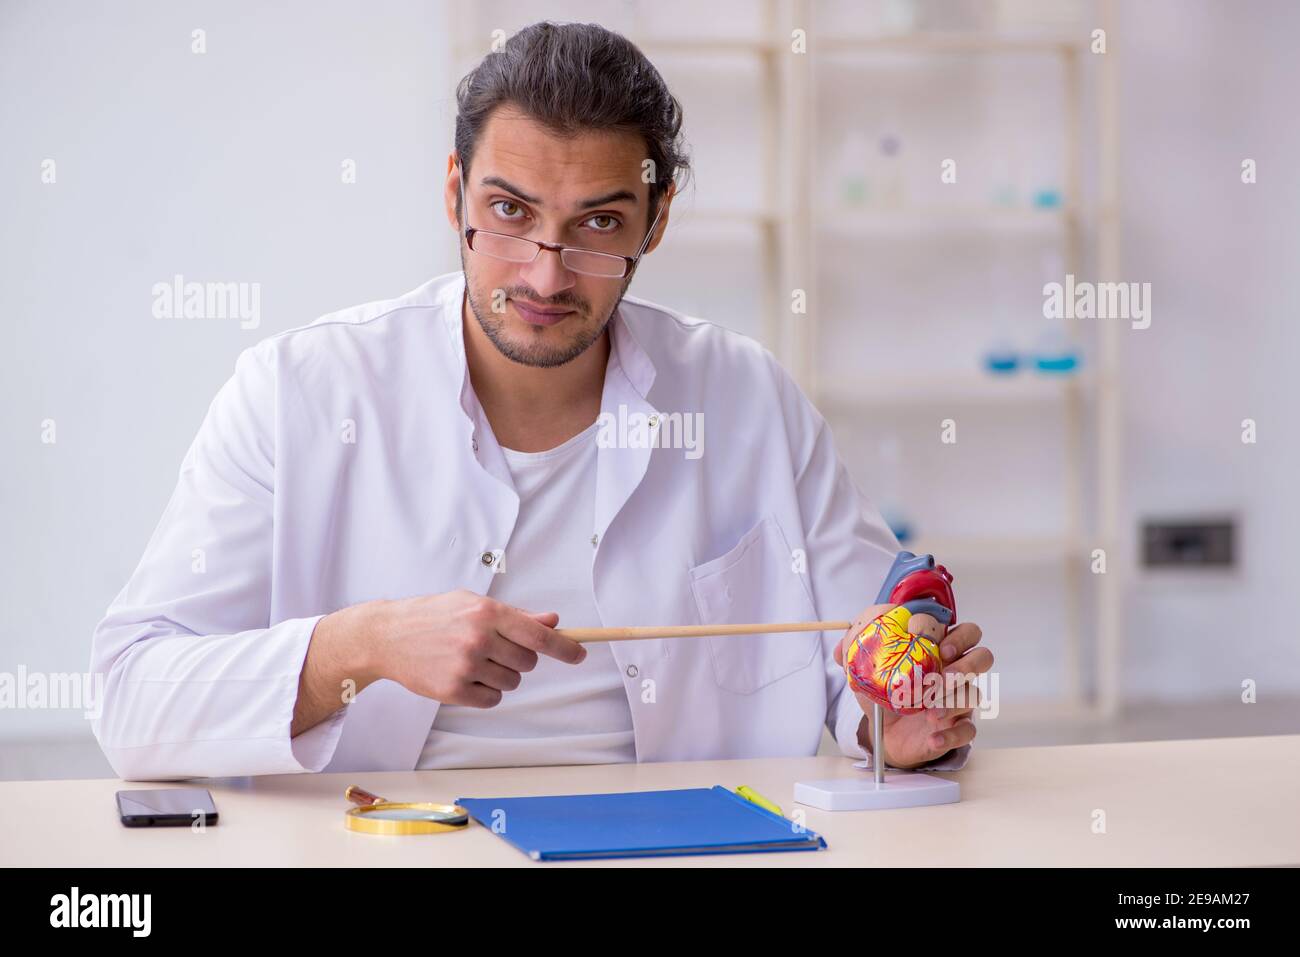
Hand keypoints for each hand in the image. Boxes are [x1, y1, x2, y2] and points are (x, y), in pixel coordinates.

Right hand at [372, 589, 585, 707]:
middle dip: (520, 659)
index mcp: (487, 613)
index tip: (580, 654)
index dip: (565, 648)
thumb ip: (516, 615)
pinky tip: (467, 676)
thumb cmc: (433, 616)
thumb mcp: (473, 603)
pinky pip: (492, 700)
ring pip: (511, 682)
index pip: (539, 635)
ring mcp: (466, 666)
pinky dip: (486, 692)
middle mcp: (479, 638)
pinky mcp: (453, 690)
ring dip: (501, 676)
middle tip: (496, 649)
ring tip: (474, 660)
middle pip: (528, 662)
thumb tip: (552, 621)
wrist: (388, 635)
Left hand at [834, 605, 991, 768]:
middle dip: (967, 663)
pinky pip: (968, 731)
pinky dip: (951, 735)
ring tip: (929, 711)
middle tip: (943, 674)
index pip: (965, 633)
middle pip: (983, 656)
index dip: (958, 635)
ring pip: (975, 693)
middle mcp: (956, 673)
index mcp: (940, 652)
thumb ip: (855, 655)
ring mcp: (960, 701)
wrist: (886, 733)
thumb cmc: (886, 695)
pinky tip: (932, 737)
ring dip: (953, 700)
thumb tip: (841, 649)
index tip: (937, 645)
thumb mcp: (869, 672)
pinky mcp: (958, 729)